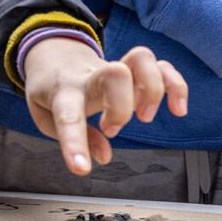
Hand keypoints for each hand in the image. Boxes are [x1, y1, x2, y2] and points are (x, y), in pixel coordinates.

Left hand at [24, 41, 187, 174]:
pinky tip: (178, 109)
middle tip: (112, 129)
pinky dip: (176, 86)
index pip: (67, 116)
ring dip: (153, 91)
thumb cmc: (51, 87)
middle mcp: (92, 76)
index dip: (75, 143)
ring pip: (142, 59)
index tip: (81, 169)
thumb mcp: (44, 114)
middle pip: (115, 74)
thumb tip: (103, 156)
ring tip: (144, 117)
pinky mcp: (132, 68)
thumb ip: (68, 136)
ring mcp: (115, 69)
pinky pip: (161, 66)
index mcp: (63, 92)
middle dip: (123, 107)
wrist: (52, 51)